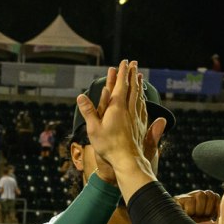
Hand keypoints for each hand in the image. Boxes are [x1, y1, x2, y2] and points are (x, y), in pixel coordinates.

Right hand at [73, 61, 150, 178]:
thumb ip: (88, 111)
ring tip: (140, 76)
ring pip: (139, 96)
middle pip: (132, 88)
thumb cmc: (108, 146)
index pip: (121, 85)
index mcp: (117, 107)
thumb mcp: (93, 128)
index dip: (122, 73)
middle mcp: (129, 110)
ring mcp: (136, 117)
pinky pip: (142, 108)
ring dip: (139, 85)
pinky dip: (142, 99)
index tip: (124, 62)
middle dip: (132, 74)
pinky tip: (142, 100)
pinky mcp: (141, 126)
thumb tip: (80, 96)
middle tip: (134, 63)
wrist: (127, 160)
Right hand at [175, 189, 220, 220]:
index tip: (212, 217)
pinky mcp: (177, 201)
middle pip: (209, 193)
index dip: (216, 206)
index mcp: (205, 206)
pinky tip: (186, 217)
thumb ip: (221, 214)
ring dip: (199, 210)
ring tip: (193, 218)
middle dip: (208, 208)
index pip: (215, 196)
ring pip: (200, 194)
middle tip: (202, 218)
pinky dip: (190, 210)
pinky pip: (190, 200)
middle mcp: (196, 201)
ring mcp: (186, 199)